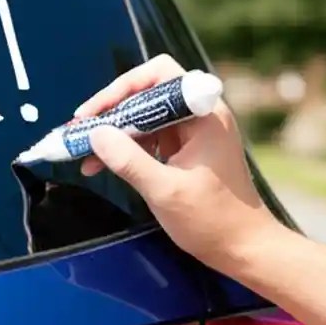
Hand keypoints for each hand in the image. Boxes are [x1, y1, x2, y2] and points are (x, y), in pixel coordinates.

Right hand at [74, 54, 280, 268]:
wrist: (246, 249)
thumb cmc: (214, 221)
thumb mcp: (165, 191)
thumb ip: (128, 161)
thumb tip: (95, 134)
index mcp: (204, 115)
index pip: (158, 75)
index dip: (122, 88)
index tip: (94, 114)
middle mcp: (201, 115)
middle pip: (147, 93)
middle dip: (111, 111)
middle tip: (80, 130)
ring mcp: (194, 132)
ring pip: (145, 116)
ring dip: (114, 131)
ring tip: (83, 151)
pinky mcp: (188, 149)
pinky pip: (150, 137)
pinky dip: (126, 147)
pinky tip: (102, 164)